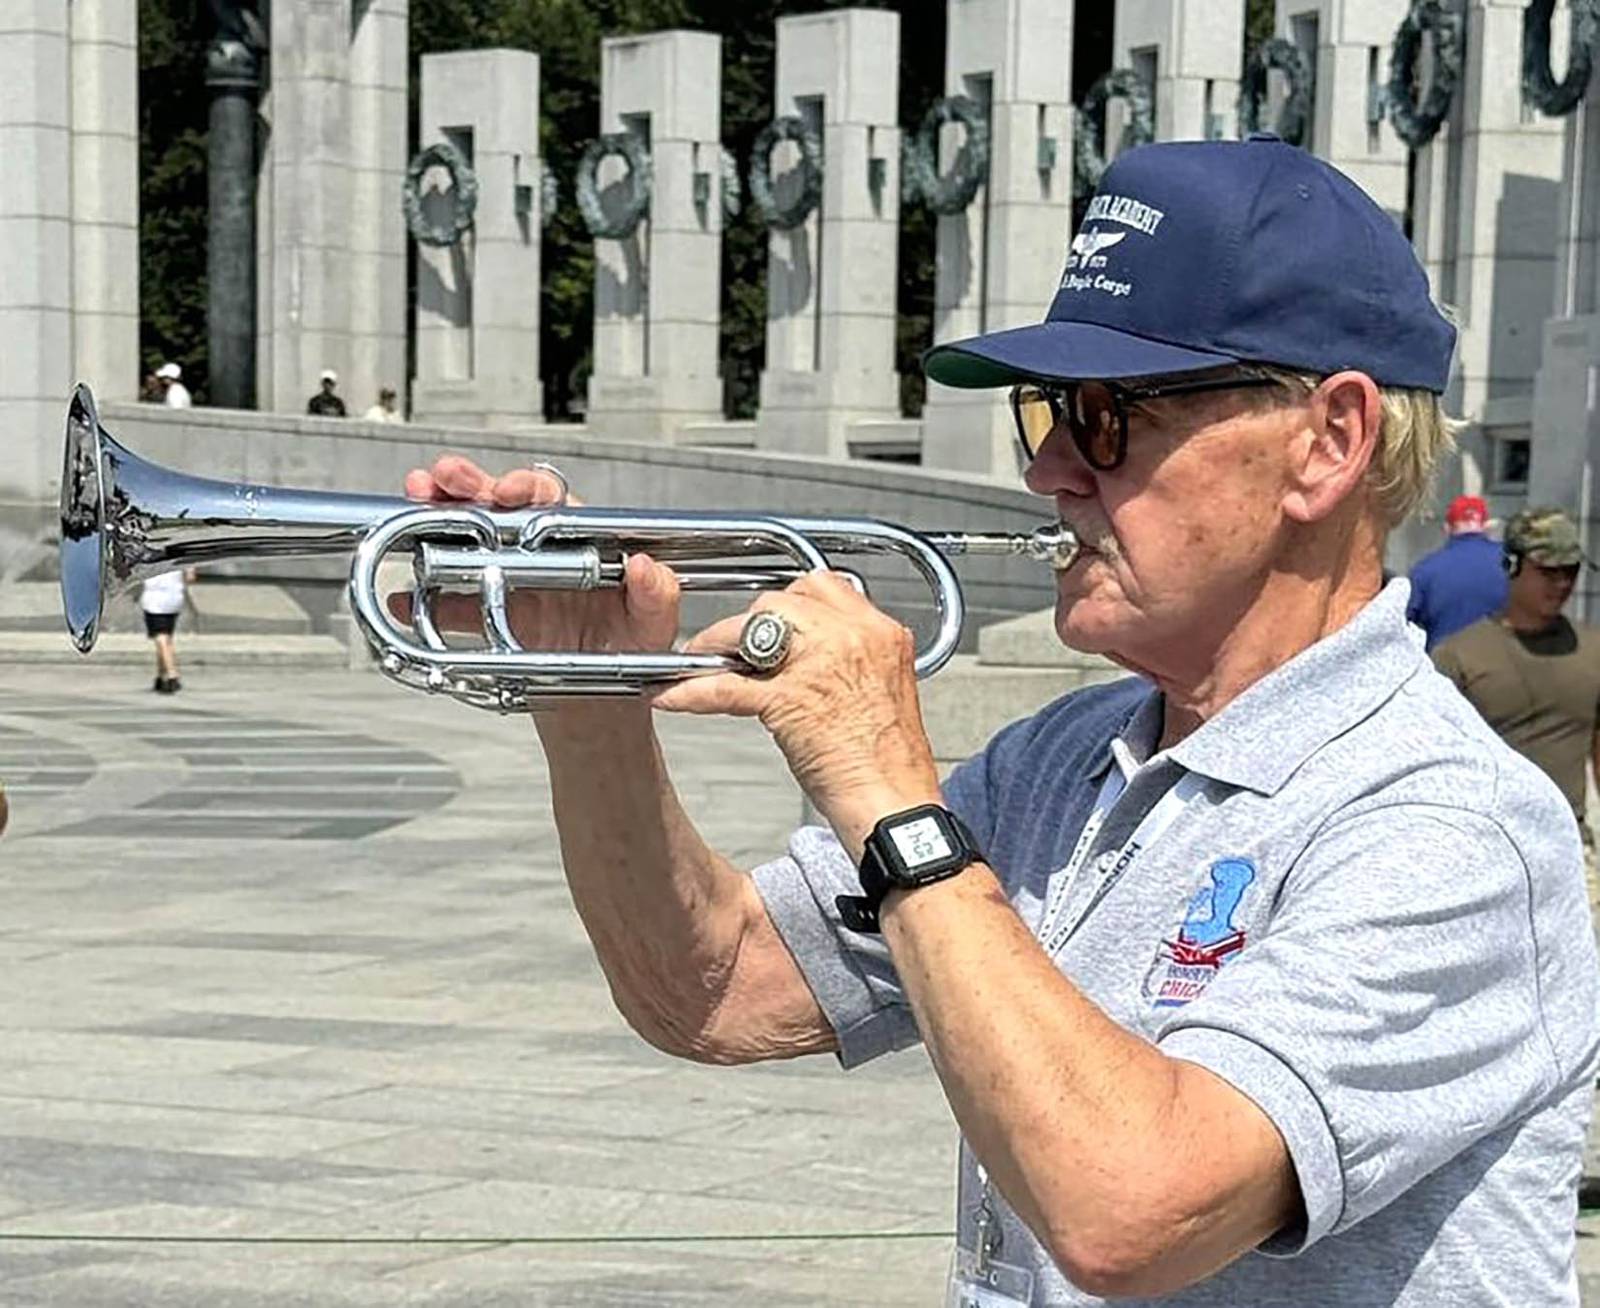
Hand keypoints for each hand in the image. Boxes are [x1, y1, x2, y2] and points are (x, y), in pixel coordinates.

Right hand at [394, 454, 679, 655]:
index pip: (549, 502)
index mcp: (579, 542)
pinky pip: (448, 607)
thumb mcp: (654, 626)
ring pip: (466, 540)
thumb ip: (657, 596)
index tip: (506, 491)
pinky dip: (420, 603)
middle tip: (442, 477)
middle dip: (467, 485)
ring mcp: (508, 581)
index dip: (524, 488)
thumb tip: (646, 567)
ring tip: (416, 501)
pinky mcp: (486, 618)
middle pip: (497, 508)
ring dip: (434, 520)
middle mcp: (539, 553)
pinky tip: (403, 599)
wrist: (602, 706)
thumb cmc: (632, 652)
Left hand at [648, 571, 941, 853]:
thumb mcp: (883, 690)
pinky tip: (674, 696)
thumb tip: (807, 654)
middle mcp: (856, 636)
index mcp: (883, 633)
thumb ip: (851, 659)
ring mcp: (821, 663)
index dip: (791, 603)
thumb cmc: (889, 764)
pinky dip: (693, 690)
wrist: (896, 807)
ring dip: (718, 643)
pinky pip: (727, 684)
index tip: (772, 621)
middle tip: (733, 645)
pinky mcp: (789, 698)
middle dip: (751, 620)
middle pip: (784, 599)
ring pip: (752, 628)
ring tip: (699, 662)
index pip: (826, 587)